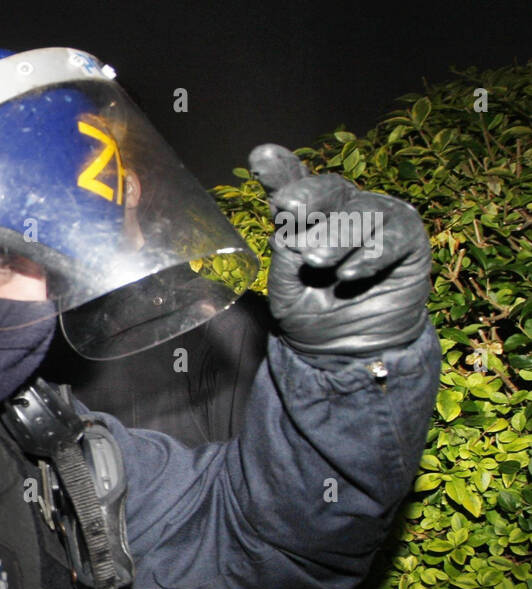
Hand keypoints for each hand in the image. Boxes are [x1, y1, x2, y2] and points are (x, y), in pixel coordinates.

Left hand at [249, 144, 431, 355]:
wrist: (347, 348)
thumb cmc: (312, 312)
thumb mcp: (286, 292)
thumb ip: (284, 262)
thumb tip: (288, 237)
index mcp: (306, 216)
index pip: (291, 187)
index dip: (279, 171)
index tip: (261, 158)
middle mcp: (343, 209)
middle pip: (330, 190)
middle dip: (309, 195)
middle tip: (288, 207)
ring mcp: (378, 219)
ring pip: (361, 214)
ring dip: (337, 236)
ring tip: (315, 261)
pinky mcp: (408, 239)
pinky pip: (394, 237)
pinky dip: (371, 254)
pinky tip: (349, 273)